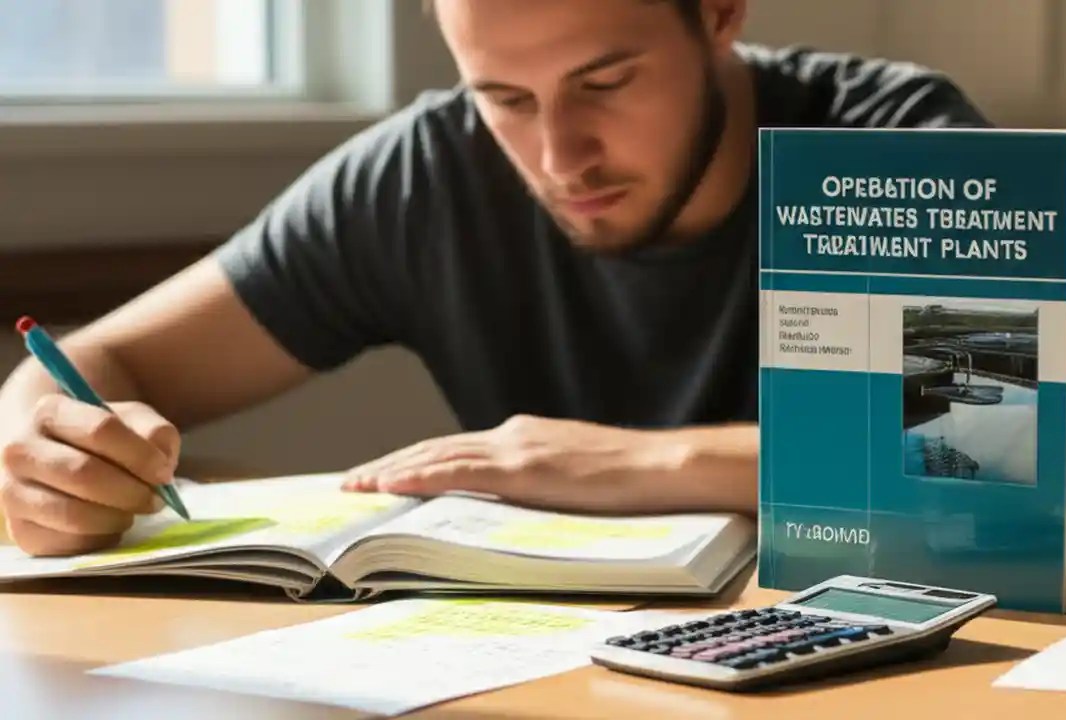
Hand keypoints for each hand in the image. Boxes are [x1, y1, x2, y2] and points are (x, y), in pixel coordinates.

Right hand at [1, 396, 179, 556]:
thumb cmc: (104, 441)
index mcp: (50, 412)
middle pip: (83, 472)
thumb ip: (155, 434)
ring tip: (132, 512)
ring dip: (116, 518)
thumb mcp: (134, 423)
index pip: (100, 429)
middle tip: (155, 500)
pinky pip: (67, 543)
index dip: (140, 455)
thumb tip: (161, 462)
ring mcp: (12, 493)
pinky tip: (109, 526)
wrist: (60, 464)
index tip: (164, 472)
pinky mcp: (20, 532)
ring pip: (72, 513)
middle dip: (131, 491)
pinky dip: (99, 539)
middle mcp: (20, 450)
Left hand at [342, 414, 681, 512]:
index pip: (454, 448)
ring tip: (358, 486)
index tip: (379, 475)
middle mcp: (513, 434)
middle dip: (389, 465)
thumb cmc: (626, 476)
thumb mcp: (570, 472)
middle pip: (436, 448)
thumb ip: (535, 478)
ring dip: (394, 471)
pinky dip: (422, 477)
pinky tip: (394, 485)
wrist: (662, 466)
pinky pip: (463, 473)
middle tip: (350, 482)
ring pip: (440, 457)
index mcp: (523, 436)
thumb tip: (509, 498)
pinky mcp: (527, 470)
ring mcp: (519, 449)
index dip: (412, 461)